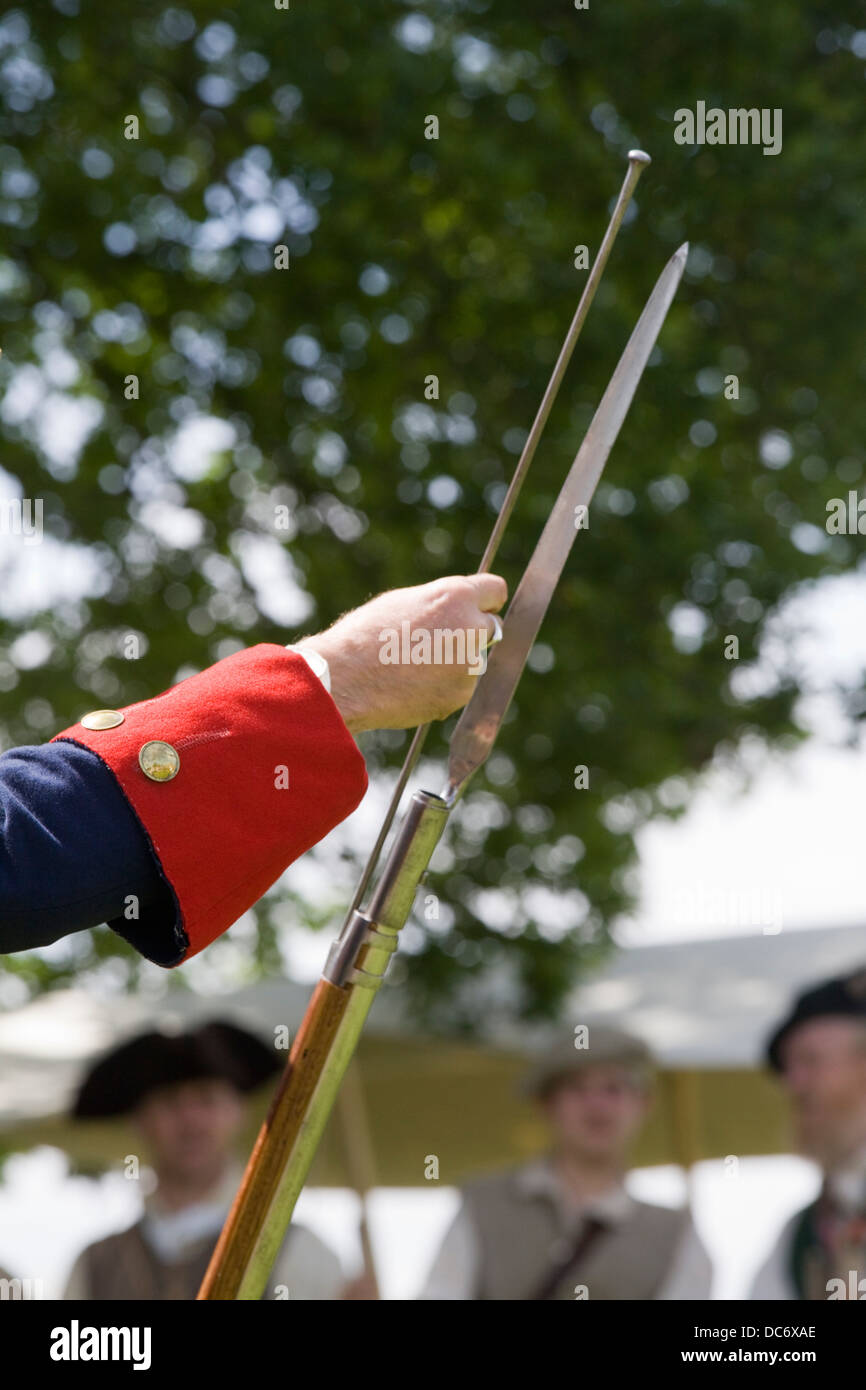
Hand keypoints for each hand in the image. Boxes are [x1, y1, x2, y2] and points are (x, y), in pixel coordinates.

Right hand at [296, 573, 506, 734]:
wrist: (345, 677)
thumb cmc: (366, 635)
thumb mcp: (403, 602)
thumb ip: (439, 605)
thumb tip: (457, 611)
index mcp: (456, 596)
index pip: (495, 590)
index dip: (485, 600)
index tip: (480, 608)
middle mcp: (471, 627)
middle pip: (490, 627)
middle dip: (472, 633)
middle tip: (442, 641)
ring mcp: (469, 664)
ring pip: (473, 661)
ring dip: (455, 663)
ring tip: (413, 668)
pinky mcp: (461, 694)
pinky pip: (459, 687)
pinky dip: (443, 688)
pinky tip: (412, 686)